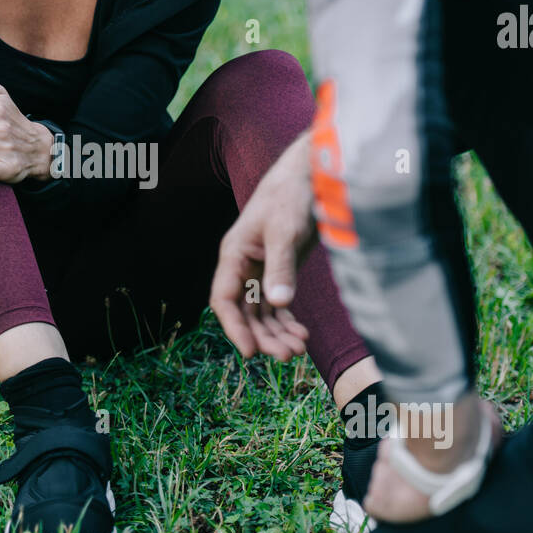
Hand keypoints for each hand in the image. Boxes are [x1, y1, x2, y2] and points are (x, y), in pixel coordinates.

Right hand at [209, 130, 316, 360]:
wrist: (308, 177)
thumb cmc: (290, 197)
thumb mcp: (285, 231)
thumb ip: (281, 267)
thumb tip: (278, 301)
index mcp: (233, 255)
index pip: (224, 300)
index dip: (234, 327)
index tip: (252, 352)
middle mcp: (243, 266)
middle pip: (245, 312)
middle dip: (263, 336)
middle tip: (288, 355)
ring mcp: (261, 270)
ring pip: (261, 312)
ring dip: (277, 332)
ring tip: (299, 348)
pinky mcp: (279, 271)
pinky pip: (277, 304)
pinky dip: (287, 320)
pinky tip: (301, 333)